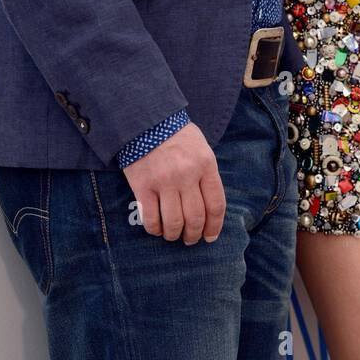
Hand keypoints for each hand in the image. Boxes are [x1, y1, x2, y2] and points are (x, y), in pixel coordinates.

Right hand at [123, 121, 225, 244]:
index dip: (214, 226)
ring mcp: (164, 181)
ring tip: (173, 235)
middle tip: (191, 239)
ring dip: (174, 235)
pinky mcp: (143, 186)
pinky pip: (150, 218)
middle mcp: (186, 175)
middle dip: (194, 235)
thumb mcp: (201, 148)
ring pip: (174, 222)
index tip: (210, 236)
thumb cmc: (177, 135)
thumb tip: (210, 207)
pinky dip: (155, 229)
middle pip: (195, 218)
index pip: (216, 205)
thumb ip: (207, 174)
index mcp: (205, 165)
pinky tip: (157, 229)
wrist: (145, 120)